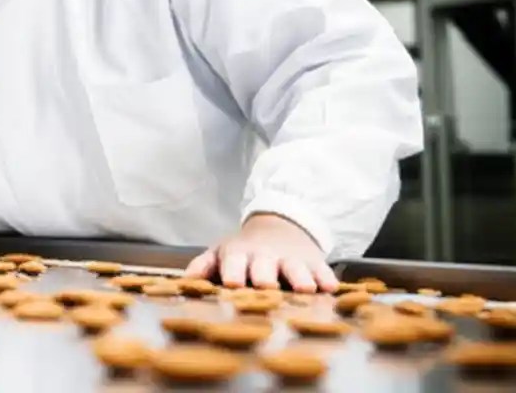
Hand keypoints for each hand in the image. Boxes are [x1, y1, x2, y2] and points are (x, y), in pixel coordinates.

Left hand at [183, 213, 338, 292]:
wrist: (280, 226)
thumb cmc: (244, 250)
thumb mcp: (221, 252)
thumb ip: (204, 264)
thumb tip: (186, 280)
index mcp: (239, 254)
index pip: (233, 260)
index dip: (233, 271)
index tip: (232, 282)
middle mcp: (265, 256)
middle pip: (264, 265)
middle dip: (265, 275)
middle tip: (266, 285)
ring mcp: (291, 258)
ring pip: (295, 268)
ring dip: (299, 277)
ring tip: (303, 288)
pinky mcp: (314, 262)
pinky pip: (322, 270)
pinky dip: (325, 278)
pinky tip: (330, 287)